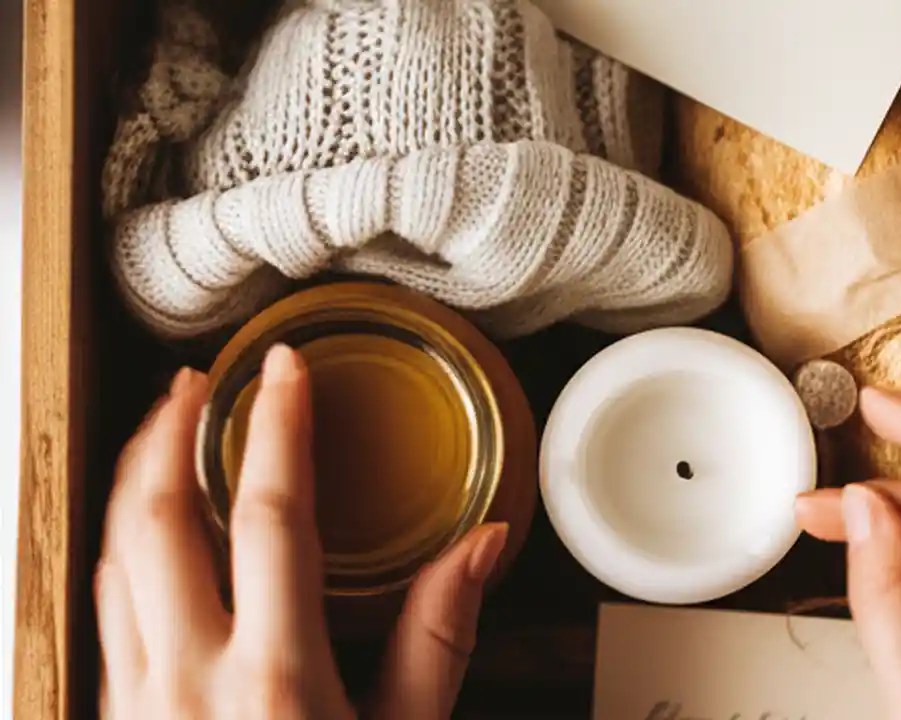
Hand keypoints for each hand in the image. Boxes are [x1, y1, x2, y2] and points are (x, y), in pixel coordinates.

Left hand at [97, 345, 505, 718]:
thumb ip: (440, 637)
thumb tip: (483, 542)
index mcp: (275, 678)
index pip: (271, 518)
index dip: (278, 430)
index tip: (285, 369)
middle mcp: (187, 679)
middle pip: (156, 519)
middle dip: (169, 432)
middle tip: (199, 381)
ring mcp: (136, 701)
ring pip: (110, 557)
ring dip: (135, 481)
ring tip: (168, 433)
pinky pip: (102, 608)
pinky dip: (122, 547)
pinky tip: (150, 533)